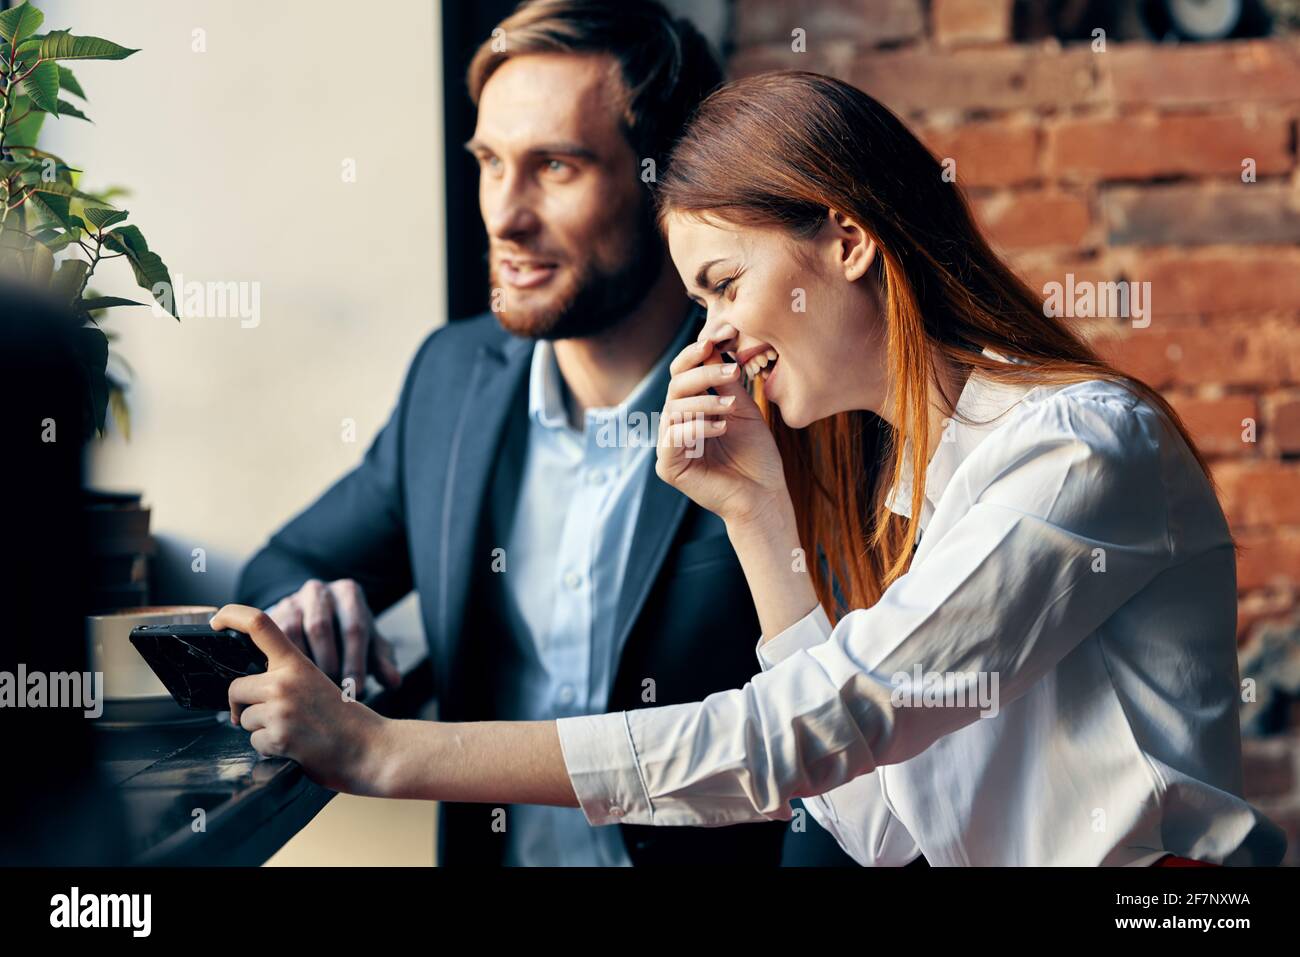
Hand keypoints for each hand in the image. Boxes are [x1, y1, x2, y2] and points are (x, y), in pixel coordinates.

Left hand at [215, 604, 398, 796]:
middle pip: (236, 687)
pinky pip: (254, 742)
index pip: (260, 625)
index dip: (233, 615)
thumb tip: (249, 682)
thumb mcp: (318, 682)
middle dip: (244, 706)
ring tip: (293, 731)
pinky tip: (295, 746)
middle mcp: (286, 680)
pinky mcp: (280, 736)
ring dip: (261, 729)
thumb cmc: (345, 719)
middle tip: (272, 715)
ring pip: (243, 718)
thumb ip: (287, 674)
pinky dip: (270, 748)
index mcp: (297, 662)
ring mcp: (282, 708)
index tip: (217, 620)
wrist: (371, 749)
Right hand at [266, 578, 400, 691]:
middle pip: (321, 627)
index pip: (354, 628)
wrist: (319, 618)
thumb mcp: (370, 645)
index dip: (356, 661)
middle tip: (332, 693)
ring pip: (292, 632)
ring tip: (310, 692)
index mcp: (349, 593)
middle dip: (327, 664)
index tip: (357, 689)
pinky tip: (290, 684)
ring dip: (300, 665)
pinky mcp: (270, 615)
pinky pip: (270, 639)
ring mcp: (292, 600)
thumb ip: (382, 662)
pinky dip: (281, 663)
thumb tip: (394, 681)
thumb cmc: (349, 636)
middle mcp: (319, 591)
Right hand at [656, 322, 788, 524]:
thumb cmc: (756, 455)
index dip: (699, 350)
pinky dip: (697, 427)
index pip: (683, 371)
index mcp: (690, 407)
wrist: (763, 495)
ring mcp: (670, 445)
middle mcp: (676, 423)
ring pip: (674, 408)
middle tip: (731, 369)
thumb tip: (715, 342)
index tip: (726, 334)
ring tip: (730, 406)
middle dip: (702, 372)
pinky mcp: (669, 467)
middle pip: (676, 385)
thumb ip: (725, 381)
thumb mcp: (742, 408)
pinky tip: (722, 427)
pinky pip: (674, 437)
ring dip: (704, 400)